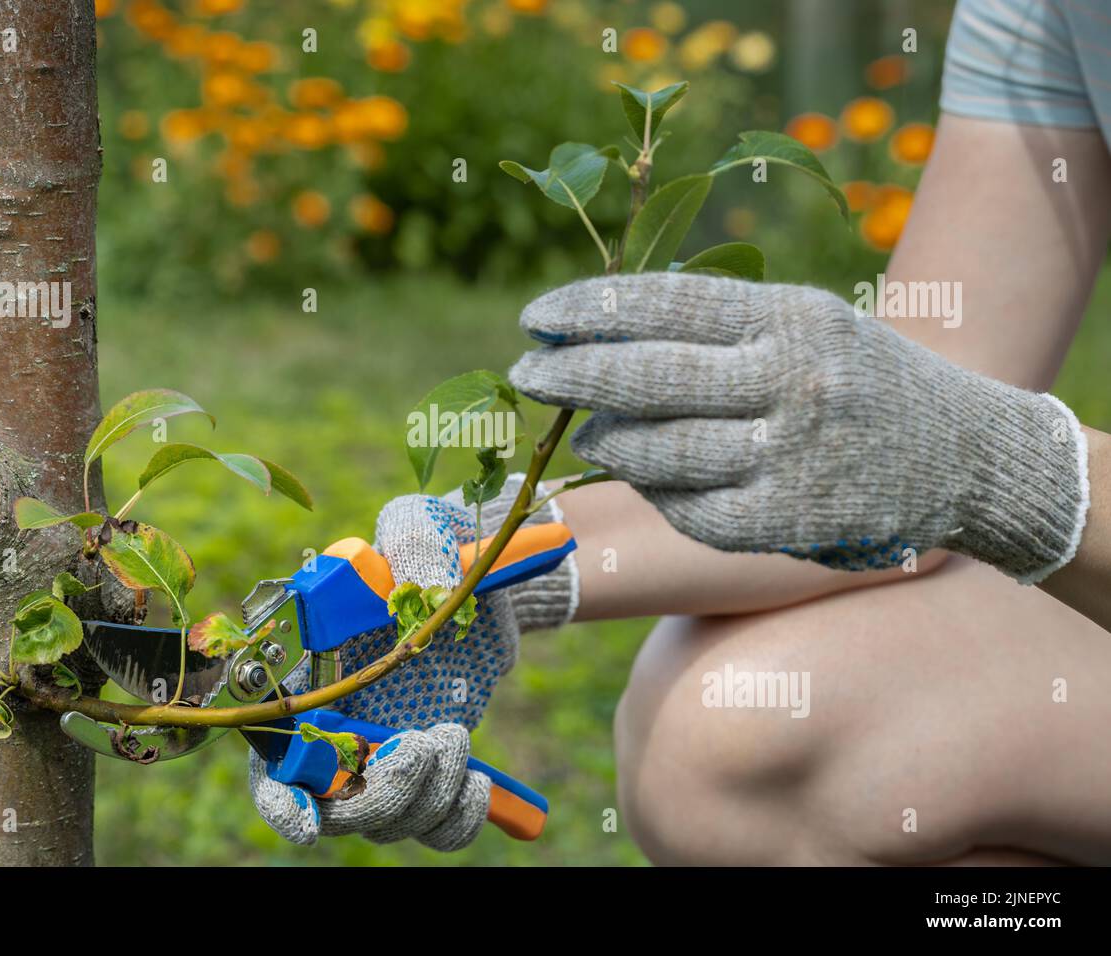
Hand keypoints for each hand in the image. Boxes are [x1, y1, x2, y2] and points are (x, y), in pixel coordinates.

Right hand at [249, 477, 577, 848]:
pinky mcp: (431, 767)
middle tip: (420, 745)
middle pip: (337, 808)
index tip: (310, 818)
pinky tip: (478, 782)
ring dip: (425, 798)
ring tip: (452, 736)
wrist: (478, 573)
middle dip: (379, 794)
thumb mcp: (418, 525)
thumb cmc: (426, 542)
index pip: (272, 762)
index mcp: (308, 676)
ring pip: (389, 820)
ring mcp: (384, 753)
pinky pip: (438, 826)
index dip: (281, 800)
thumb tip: (414, 586)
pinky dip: (458, 819)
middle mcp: (338, 727)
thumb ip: (410, 546)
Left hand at [509, 273, 1087, 582]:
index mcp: (792, 317)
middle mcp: (791, 380)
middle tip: (525, 372)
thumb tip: (603, 337)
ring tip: (583, 431)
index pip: (667, 305)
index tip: (538, 319)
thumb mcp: (809, 323)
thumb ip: (720, 326)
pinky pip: (691, 511)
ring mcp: (790, 455)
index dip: (590, 312)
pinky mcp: (789, 521)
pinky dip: (656, 494)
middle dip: (573, 375)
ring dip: (606, 442)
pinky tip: (642, 477)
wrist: (970, 456)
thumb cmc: (862, 380)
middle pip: (651, 377)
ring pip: (660, 451)